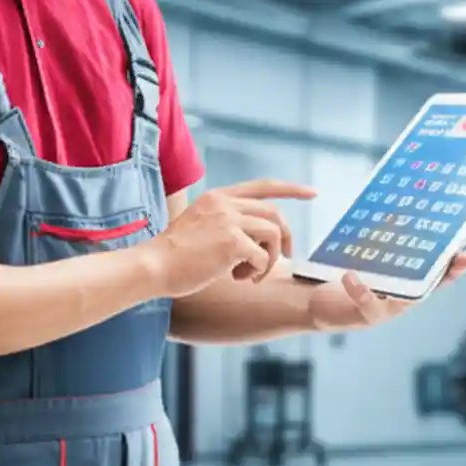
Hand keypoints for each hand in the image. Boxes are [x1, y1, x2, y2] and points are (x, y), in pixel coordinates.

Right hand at [143, 180, 314, 297]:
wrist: (153, 266)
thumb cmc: (175, 256)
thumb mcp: (201, 226)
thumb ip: (227, 224)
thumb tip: (259, 241)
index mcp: (218, 197)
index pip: (263, 186)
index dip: (291, 189)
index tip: (312, 193)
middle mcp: (225, 203)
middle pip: (274, 213)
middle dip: (285, 237)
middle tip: (284, 258)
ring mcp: (229, 220)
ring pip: (272, 234)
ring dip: (269, 259)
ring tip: (249, 274)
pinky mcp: (232, 241)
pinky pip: (263, 257)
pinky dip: (258, 272)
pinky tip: (239, 279)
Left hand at [307, 251, 465, 330]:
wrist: (310, 298)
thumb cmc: (340, 272)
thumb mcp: (363, 251)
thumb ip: (379, 237)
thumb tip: (395, 209)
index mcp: (407, 280)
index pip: (439, 269)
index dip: (458, 261)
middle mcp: (402, 296)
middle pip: (433, 283)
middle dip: (453, 270)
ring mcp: (387, 308)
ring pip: (406, 300)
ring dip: (415, 287)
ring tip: (418, 270)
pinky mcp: (365, 317)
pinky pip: (368, 304)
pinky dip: (361, 290)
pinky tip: (352, 276)